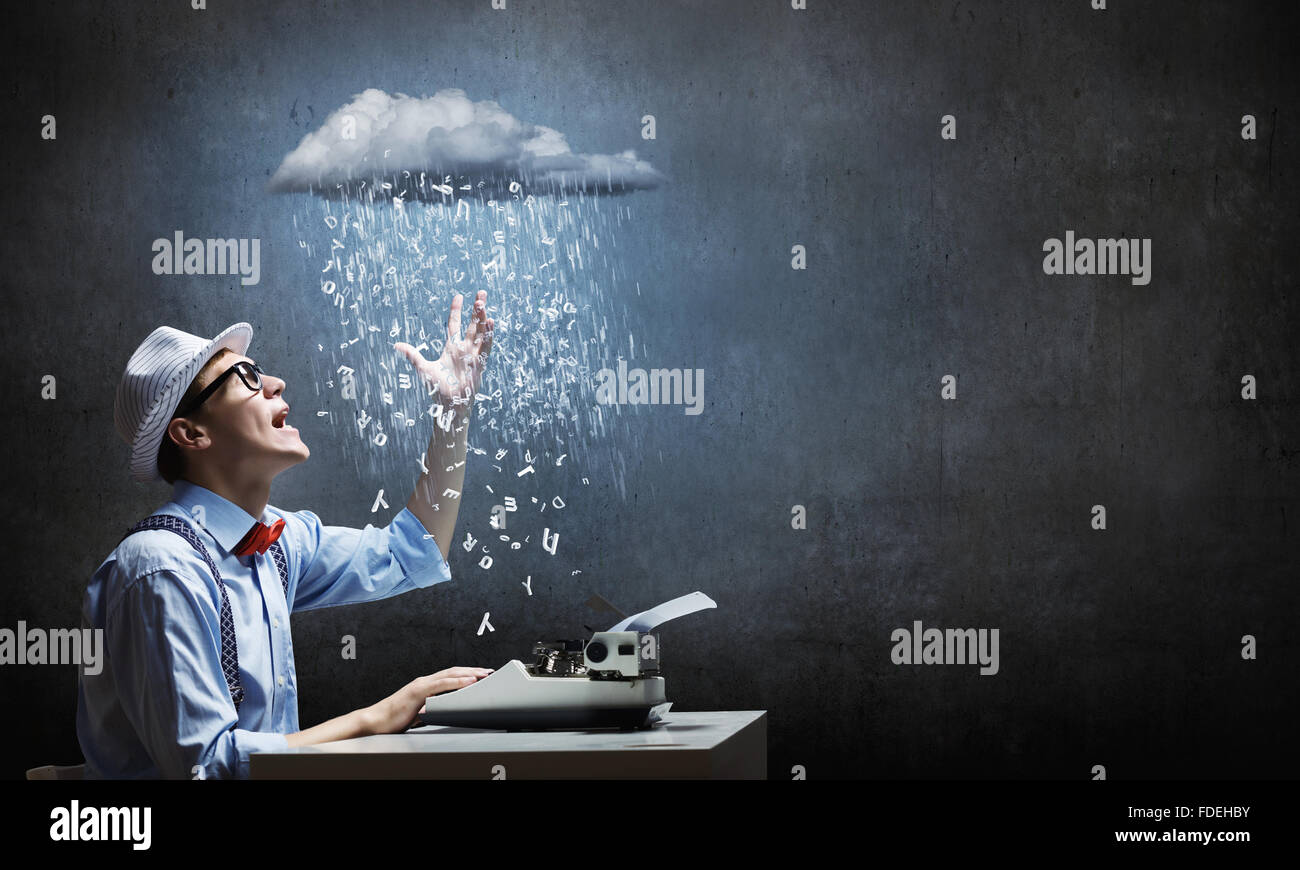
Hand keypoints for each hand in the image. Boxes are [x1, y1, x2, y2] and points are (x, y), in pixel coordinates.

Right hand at [365, 666, 495, 733]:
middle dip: (473, 670)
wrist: (376, 721)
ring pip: (450, 675)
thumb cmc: (396, 720)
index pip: (450, 676)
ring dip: (469, 673)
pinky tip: (469, 682)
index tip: (482, 675)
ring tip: (485, 674)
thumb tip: (447, 712)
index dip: (467, 674)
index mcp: (425, 686)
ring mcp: (421, 684)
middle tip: (490, 672)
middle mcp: (425, 681)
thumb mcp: (420, 713)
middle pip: (454, 672)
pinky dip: (457, 682)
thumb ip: (432, 709)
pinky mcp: (418, 691)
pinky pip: (441, 684)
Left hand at [394, 290, 494, 410]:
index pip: (455, 324)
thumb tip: (396, 344)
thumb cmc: (438, 389)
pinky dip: (489, 335)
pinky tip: (490, 322)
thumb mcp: (423, 368)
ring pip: (480, 332)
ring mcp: (473, 355)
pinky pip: (486, 347)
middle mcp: (464, 349)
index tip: (459, 296)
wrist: (450, 405)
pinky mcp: (479, 364)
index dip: (457, 310)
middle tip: (480, 293)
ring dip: (482, 318)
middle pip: (472, 324)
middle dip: (477, 309)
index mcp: (452, 348)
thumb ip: (412, 355)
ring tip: (482, 303)